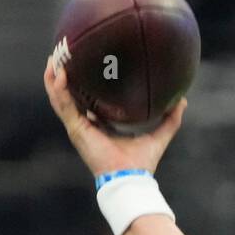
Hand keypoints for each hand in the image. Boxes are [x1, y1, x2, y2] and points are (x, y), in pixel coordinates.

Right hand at [43, 54, 186, 179]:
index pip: (88, 102)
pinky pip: (63, 105)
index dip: (84, 85)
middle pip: (69, 97)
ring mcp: (79, 128)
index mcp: (100, 127)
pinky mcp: (76, 130)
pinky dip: (58, 88)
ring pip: (59, 98)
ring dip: (53, 78)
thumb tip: (182, 100)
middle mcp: (86, 126)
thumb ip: (170, 119)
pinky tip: (58, 72)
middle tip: (63, 55)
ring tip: (53, 58)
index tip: (85, 65)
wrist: (130, 179)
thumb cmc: (141, 164)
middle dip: (63, 76)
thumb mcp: (158, 136)